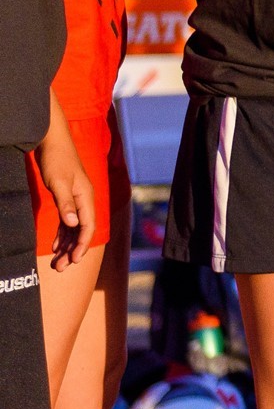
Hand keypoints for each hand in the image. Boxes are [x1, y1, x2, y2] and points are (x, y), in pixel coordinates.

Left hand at [35, 110, 94, 270]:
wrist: (51, 140)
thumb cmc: (56, 159)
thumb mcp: (59, 182)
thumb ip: (66, 204)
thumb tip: (74, 224)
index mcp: (86, 197)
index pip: (88, 226)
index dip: (81, 245)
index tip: (73, 260)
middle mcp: (84, 200)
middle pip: (81, 231)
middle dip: (72, 250)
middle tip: (60, 268)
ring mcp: (75, 199)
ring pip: (73, 229)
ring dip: (66, 246)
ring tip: (57, 262)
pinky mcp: (66, 198)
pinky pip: (67, 222)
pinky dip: (61, 235)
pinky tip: (54, 246)